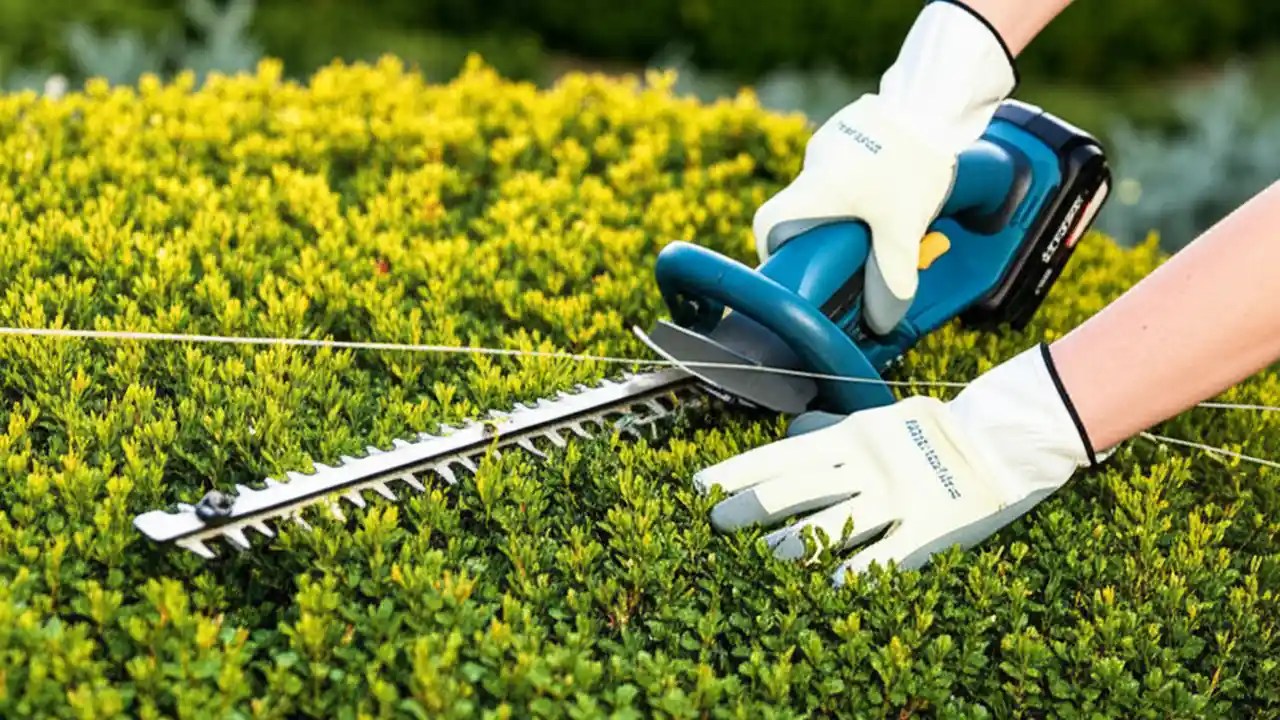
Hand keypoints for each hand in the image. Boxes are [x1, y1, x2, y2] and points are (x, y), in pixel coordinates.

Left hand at [692, 344, 1101, 583]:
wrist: (1001, 440)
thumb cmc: (928, 433)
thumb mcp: (875, 420)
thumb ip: (830, 433)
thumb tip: (786, 438)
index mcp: (851, 436)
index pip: (781, 455)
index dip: (738, 472)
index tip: (701, 487)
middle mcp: (866, 464)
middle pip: (794, 488)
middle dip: (749, 507)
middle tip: (716, 523)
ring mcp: (897, 497)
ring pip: (830, 523)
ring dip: (790, 545)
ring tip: (762, 557)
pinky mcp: (929, 528)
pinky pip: (884, 556)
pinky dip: (852, 573)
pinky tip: (827, 588)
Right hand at [752, 0, 1016, 334]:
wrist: (938, 104)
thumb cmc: (913, 164)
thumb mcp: (904, 226)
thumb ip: (892, 274)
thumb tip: (882, 320)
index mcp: (816, 189)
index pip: (769, 225)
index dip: (773, 251)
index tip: (794, 268)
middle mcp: (814, 163)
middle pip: (798, 211)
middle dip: (820, 236)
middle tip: (850, 251)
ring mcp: (830, 142)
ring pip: (823, 189)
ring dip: (844, 210)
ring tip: (881, 216)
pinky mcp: (850, 130)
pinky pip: (843, 166)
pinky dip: (858, 185)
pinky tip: (888, 188)